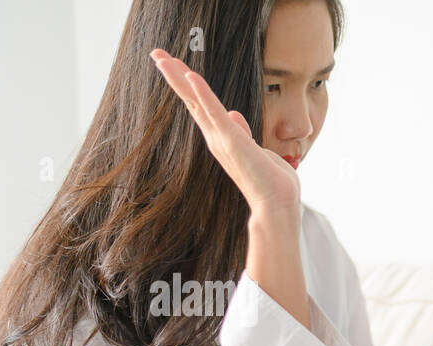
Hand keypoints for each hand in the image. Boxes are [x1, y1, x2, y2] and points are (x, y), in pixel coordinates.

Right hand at [150, 49, 299, 218]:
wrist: (277, 205)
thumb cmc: (271, 182)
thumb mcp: (256, 150)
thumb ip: (243, 133)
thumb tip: (235, 115)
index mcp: (223, 137)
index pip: (201, 105)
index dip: (188, 84)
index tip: (175, 64)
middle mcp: (217, 137)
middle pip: (192, 99)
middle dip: (174, 75)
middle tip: (156, 53)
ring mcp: (222, 139)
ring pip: (196, 102)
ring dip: (180, 78)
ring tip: (162, 57)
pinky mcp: (232, 140)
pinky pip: (214, 112)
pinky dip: (203, 94)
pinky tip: (191, 75)